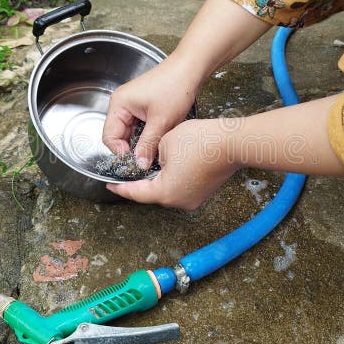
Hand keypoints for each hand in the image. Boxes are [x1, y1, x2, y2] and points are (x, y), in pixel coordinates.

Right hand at [102, 59, 199, 168]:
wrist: (190, 70)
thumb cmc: (175, 86)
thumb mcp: (161, 121)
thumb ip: (148, 145)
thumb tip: (139, 164)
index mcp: (119, 104)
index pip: (109, 137)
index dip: (120, 152)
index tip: (135, 162)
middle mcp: (121, 104)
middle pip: (118, 136)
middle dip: (131, 149)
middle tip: (145, 161)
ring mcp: (132, 105)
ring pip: (130, 133)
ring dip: (140, 143)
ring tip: (152, 150)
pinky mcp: (142, 107)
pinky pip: (138, 127)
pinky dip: (146, 136)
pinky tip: (156, 140)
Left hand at [106, 119, 240, 209]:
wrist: (233, 143)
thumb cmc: (202, 142)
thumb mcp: (165, 142)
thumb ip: (153, 155)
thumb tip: (155, 161)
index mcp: (165, 192)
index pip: (136, 193)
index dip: (121, 187)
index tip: (111, 184)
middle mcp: (179, 201)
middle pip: (152, 193)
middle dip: (140, 182)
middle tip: (127, 172)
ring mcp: (193, 199)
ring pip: (167, 189)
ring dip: (158, 178)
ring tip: (148, 165)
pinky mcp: (203, 192)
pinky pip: (181, 186)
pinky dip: (172, 177)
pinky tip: (169, 164)